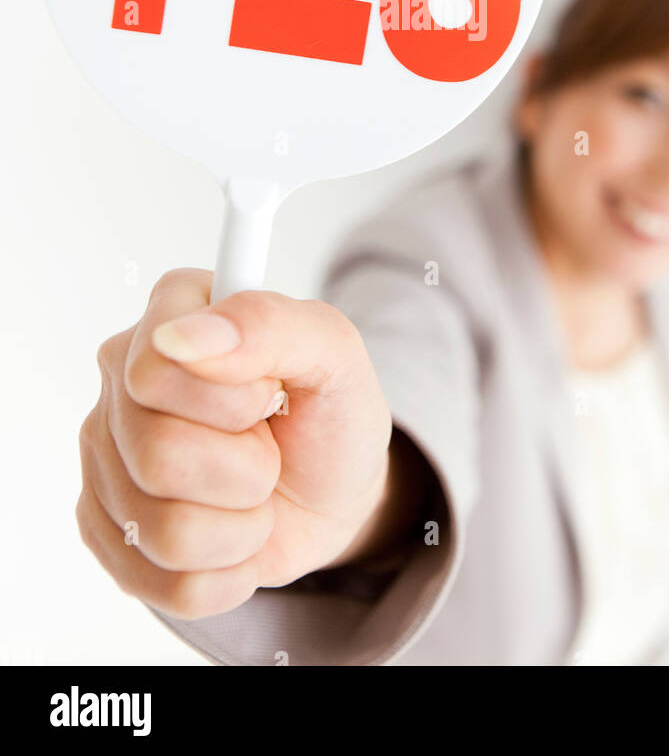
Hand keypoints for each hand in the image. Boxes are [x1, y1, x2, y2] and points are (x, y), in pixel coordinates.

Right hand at [76, 268, 400, 618]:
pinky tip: (237, 538)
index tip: (272, 394)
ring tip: (256, 493)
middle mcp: (122, 380)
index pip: (154, 374)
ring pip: (164, 531)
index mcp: (169, 312)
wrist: (333, 492)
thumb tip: (181, 336)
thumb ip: (270, 324)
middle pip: (157, 457)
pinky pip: (167, 584)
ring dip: (243, 525)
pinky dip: (229, 572)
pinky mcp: (108, 531)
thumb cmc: (329, 412)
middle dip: (248, 469)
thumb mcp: (334, 353)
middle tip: (268, 449)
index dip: (233, 401)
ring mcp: (105, 458)